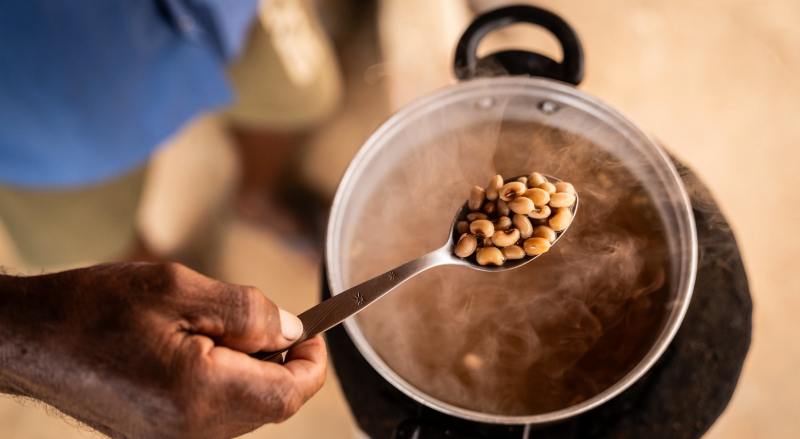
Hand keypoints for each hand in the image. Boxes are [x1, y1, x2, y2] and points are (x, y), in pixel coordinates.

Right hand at [0, 262, 325, 438]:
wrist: (31, 340)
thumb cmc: (96, 308)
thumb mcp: (180, 289)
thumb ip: (248, 312)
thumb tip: (293, 330)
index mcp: (202, 394)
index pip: (291, 393)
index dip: (313, 360)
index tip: (315, 330)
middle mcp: (193, 430)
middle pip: (272, 402)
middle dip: (279, 358)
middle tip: (254, 317)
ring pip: (246, 407)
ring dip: (249, 367)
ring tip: (210, 327)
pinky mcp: (160, 436)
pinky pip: (216, 412)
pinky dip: (224, 380)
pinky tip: (193, 349)